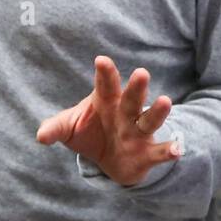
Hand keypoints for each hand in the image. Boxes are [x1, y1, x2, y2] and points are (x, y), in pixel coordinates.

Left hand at [36, 56, 181, 186]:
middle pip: (132, 98)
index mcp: (106, 101)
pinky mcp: (148, 153)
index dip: (105, 73)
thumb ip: (56, 128)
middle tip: (141, 73)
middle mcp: (125, 113)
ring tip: (165, 101)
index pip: (105, 85)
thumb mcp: (69, 129)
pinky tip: (179, 149)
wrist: (111, 160)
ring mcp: (138, 132)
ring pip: (149, 120)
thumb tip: (41, 136)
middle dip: (136, 88)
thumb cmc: (90, 134)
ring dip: (157, 112)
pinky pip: (159, 152)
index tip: (101, 60)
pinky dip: (170, 150)